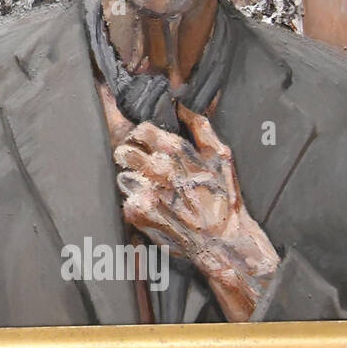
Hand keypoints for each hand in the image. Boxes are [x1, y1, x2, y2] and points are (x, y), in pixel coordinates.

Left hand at [109, 98, 279, 321]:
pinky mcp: (137, 213)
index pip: (140, 129)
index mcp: (174, 150)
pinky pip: (126, 200)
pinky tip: (156, 209)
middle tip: (144, 167)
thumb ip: (200, 126)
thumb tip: (182, 105)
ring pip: (123, 175)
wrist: (222, 241)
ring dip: (135, 182)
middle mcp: (157, 169)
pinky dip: (137, 204)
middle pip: (124, 150)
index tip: (145, 143)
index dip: (141, 136)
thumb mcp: (221, 156)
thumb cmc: (223, 198)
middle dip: (132, 157)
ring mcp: (145, 191)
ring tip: (156, 192)